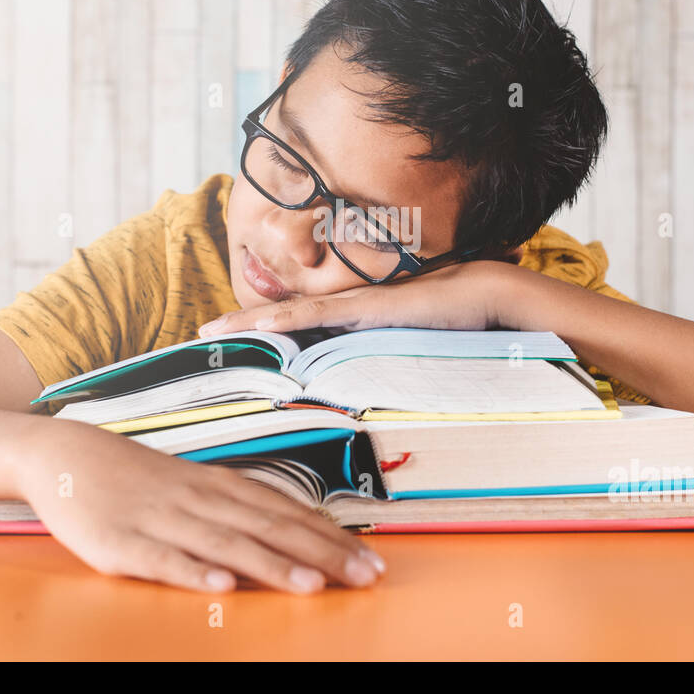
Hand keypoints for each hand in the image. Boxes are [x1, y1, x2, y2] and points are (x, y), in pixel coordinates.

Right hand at [15, 418, 385, 592]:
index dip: (332, 538)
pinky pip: (163, 560)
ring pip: (226, 544)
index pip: (288, 513)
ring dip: (271, 565)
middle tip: (366, 577)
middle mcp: (201, 499)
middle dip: (322, 554)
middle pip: (270, 528)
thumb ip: (242, 509)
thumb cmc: (140, 478)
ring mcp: (162, 521)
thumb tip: (300, 532)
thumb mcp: (197, 486)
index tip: (373, 561)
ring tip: (312, 585)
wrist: (65, 456)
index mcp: (221, 486)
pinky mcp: (123, 544)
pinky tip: (222, 587)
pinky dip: (194, 572)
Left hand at [199, 259, 530, 336]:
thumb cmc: (461, 325)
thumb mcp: (417, 354)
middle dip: (242, 326)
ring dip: (249, 322)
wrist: (489, 296)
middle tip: (203, 334)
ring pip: (290, 315)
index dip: (265, 334)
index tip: (233, 343)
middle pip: (284, 320)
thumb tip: (380, 396)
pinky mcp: (367, 307)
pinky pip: (319, 314)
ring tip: (210, 330)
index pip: (301, 328)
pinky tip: (259, 327)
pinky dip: (286, 321)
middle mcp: (349, 309)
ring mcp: (356, 305)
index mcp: (357, 322)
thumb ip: (394, 368)